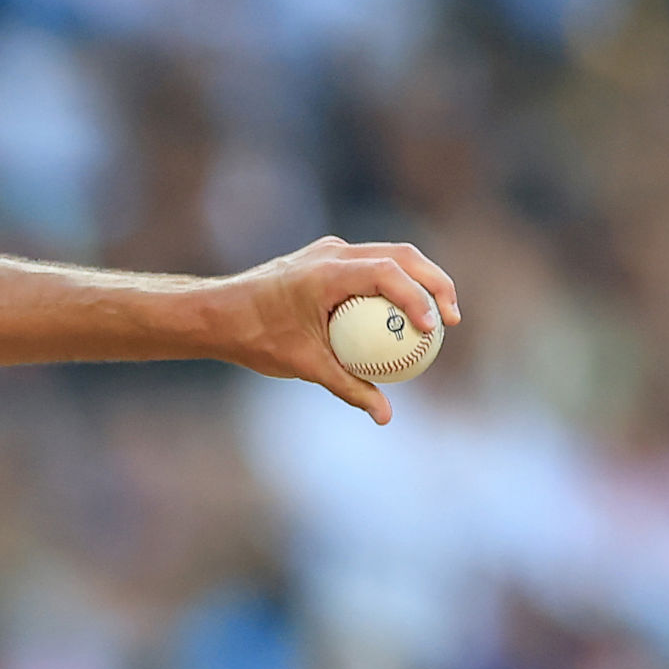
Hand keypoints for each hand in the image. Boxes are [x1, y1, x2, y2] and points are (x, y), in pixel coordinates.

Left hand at [201, 236, 461, 426]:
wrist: (216, 314)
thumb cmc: (255, 338)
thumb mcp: (304, 366)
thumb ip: (348, 387)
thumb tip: (385, 416)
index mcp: (328, 272)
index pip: (388, 273)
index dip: (417, 296)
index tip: (432, 328)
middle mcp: (333, 252)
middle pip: (402, 255)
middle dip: (435, 283)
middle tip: (452, 320)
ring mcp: (330, 251)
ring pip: (390, 255)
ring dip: (419, 281)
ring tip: (437, 318)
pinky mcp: (327, 259)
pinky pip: (370, 267)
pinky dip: (393, 286)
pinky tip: (401, 318)